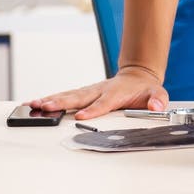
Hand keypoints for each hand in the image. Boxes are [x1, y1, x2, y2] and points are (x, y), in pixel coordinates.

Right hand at [26, 66, 168, 119]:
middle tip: (46, 106)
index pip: (104, 103)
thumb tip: (157, 106)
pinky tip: (36, 103)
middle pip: (80, 97)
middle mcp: (100, 90)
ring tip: (35, 104)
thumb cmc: (144, 89)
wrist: (138, 76)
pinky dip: (51, 99)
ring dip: (52, 100)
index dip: (93, 110)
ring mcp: (91, 91)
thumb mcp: (157, 94)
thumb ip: (158, 100)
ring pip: (70, 95)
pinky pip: (66, 96)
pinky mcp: (84, 93)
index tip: (81, 116)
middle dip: (63, 102)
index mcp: (116, 93)